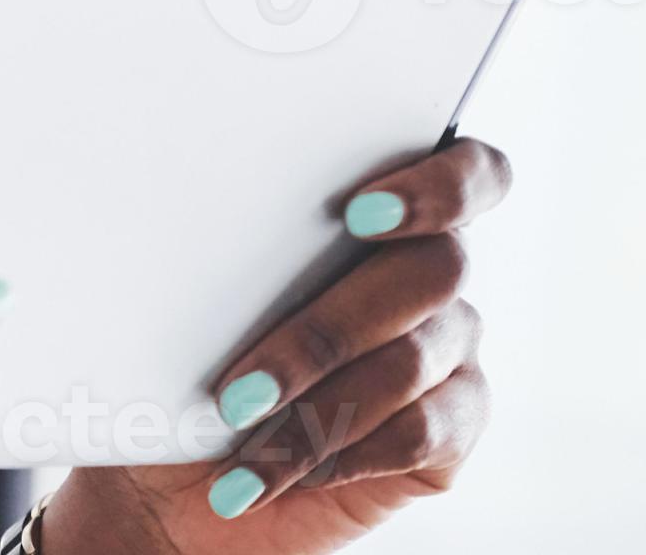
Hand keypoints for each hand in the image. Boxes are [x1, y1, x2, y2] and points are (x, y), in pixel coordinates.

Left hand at [44, 138, 510, 554]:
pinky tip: (283, 468)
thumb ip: (225, 245)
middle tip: (243, 381)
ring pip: (411, 359)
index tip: (359, 213)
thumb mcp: (183, 296)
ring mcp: (451, 350)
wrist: (176, 473)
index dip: (439, 186)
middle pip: (435, 270)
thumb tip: (190, 217)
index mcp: (383, 212)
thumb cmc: (179, 362)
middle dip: (326, 328)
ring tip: (235, 433)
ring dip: (313, 404)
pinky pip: (424, 431)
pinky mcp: (454, 428)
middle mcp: (431, 275)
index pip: (469, 171)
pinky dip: (345, 450)